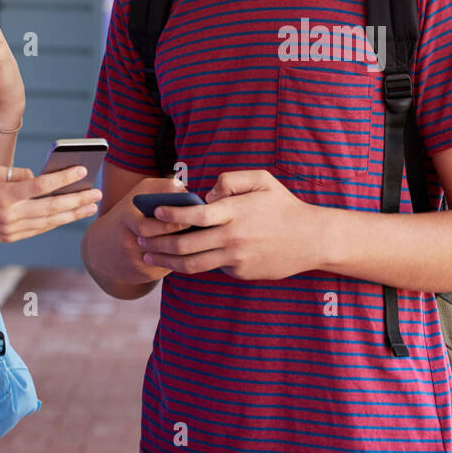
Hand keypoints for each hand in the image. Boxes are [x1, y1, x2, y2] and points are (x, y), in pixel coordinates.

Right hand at [0, 165, 100, 243]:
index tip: (82, 169)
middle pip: (52, 208)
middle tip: (97, 193)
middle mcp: (9, 216)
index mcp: (3, 196)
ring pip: (49, 222)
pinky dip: (56, 221)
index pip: (40, 186)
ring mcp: (11, 230)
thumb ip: (19, 176)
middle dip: (78, 200)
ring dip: (73, 214)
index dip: (63, 178)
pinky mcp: (11, 238)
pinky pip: (40, 229)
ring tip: (91, 207)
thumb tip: (41, 180)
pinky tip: (70, 215)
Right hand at [107, 177, 196, 284]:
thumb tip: (186, 190)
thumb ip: (161, 187)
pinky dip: (180, 259)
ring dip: (185, 248)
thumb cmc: (129, 214)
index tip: (191, 217)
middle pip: (162, 242)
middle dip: (182, 236)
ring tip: (201, 238)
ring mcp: (134, 261)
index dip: (174, 221)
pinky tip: (191, 250)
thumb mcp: (139, 194)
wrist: (103, 249)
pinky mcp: (142, 275)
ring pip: (167, 257)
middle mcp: (128, 241)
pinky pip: (167, 268)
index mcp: (126, 219)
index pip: (151, 224)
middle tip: (202, 229)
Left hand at [137, 170, 319, 279]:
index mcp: (235, 212)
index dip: (170, 215)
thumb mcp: (262, 180)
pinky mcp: (240, 272)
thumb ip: (231, 179)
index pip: (194, 216)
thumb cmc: (284, 206)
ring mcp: (236, 257)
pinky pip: (212, 267)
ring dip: (166, 260)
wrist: (312, 239)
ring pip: (192, 264)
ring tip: (149, 256)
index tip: (154, 212)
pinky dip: (193, 264)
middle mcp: (232, 237)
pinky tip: (179, 260)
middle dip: (157, 241)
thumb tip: (206, 193)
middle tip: (140, 238)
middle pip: (185, 244)